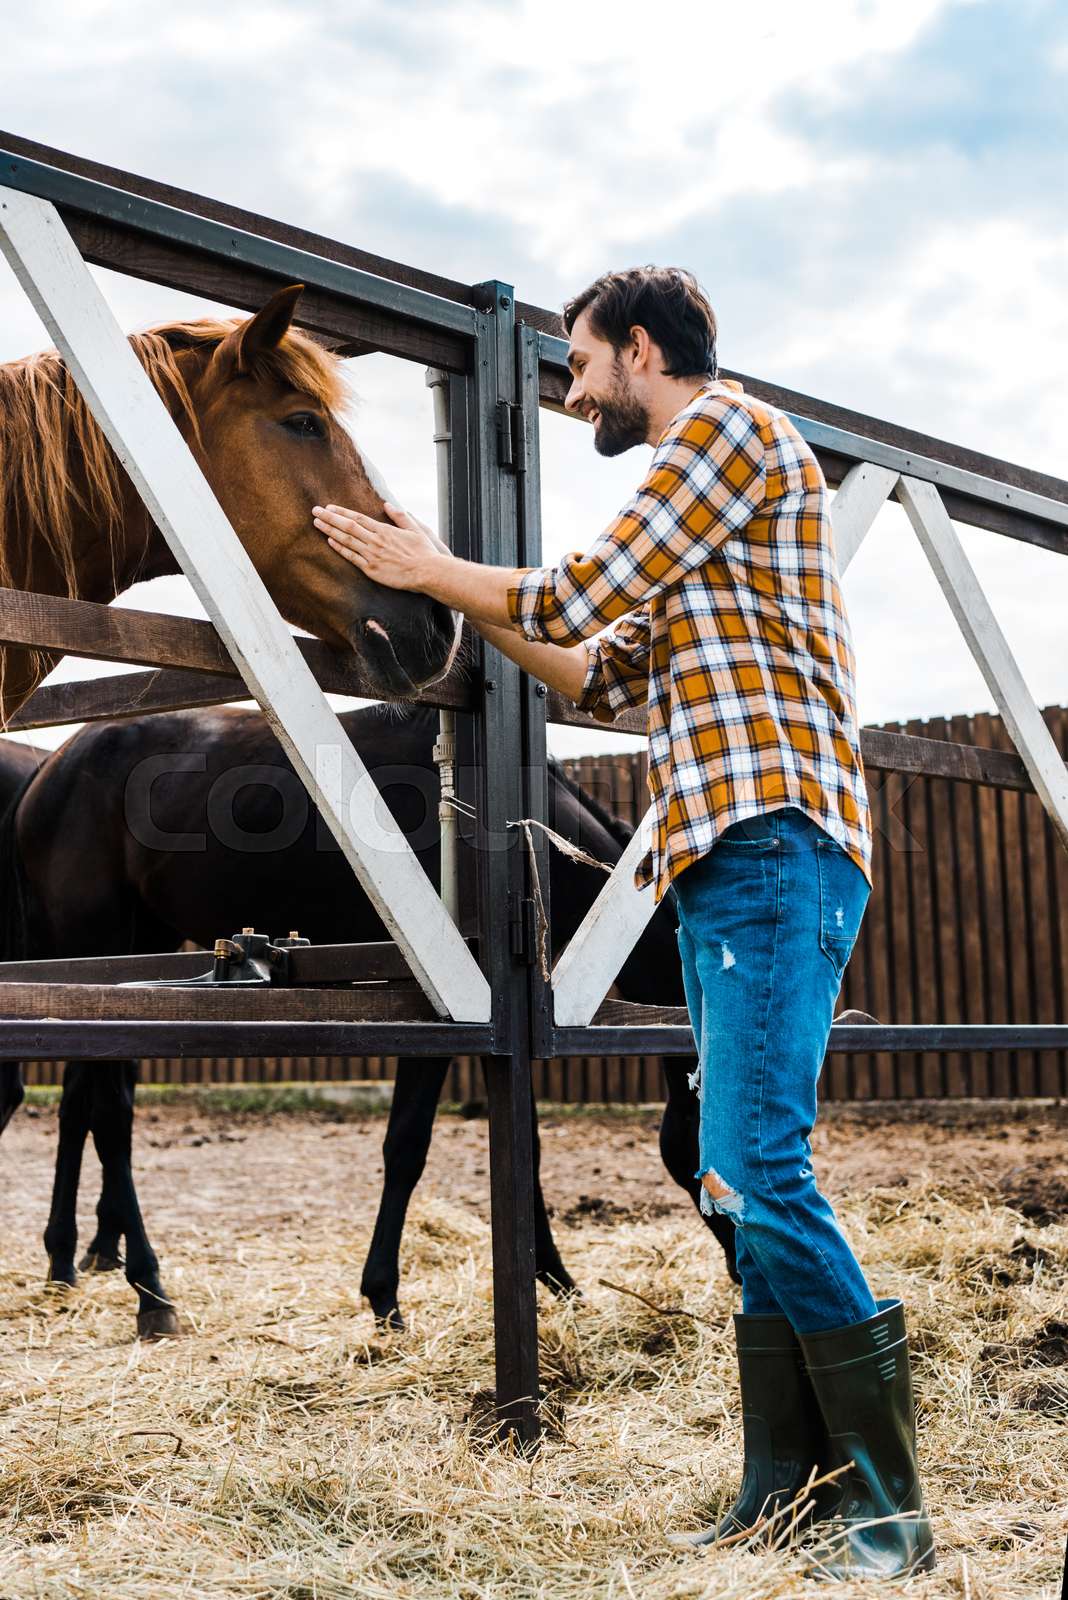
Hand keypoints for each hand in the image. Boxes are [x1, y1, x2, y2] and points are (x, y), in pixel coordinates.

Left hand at [312, 502, 447, 591]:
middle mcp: (375, 540)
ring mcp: (372, 555)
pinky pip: (352, 557)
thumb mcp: (415, 529)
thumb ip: (400, 516)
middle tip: (315, 511)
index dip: (342, 512)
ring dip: (330, 531)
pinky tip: (330, 541)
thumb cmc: (424, 551)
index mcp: (384, 530)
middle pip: (347, 526)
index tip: (329, 507)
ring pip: (346, 540)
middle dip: (330, 518)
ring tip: (316, 524)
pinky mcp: (372, 569)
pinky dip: (340, 548)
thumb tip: (387, 504)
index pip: (358, 518)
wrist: (427, 572)